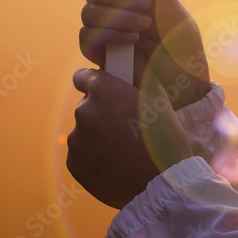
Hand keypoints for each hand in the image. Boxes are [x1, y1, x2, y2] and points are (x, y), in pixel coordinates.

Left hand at [67, 68, 191, 208]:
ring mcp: (77, 140)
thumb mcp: (157, 95)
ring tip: (123, 148)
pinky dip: (93, 156)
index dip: (96, 83)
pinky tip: (115, 162)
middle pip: (86, 105)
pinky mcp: (74, 164)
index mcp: (103, 90)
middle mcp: (84, 112)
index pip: (83, 76)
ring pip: (84, 130)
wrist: (162, 184)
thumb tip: (128, 52)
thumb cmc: (164, 137)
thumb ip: (136, 69)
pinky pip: (81, 153)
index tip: (107, 91)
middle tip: (124, 125)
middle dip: (100, 111)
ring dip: (97, 135)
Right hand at [75, 0, 211, 109]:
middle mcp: (107, 3)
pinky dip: (112, 35)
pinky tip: (133, 40)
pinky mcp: (98, 51)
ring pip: (87, 11)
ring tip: (145, 25)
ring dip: (119, 16)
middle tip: (145, 4)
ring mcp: (101, 27)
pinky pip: (87, 36)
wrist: (183, 72)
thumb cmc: (178, 35)